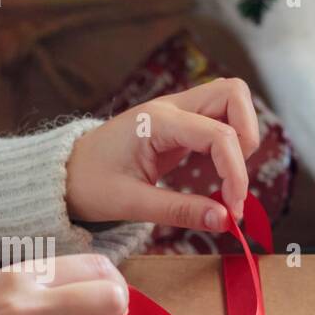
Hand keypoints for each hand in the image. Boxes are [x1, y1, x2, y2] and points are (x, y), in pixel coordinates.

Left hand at [65, 78, 260, 231]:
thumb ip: (181, 211)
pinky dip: (232, 143)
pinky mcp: (181, 124)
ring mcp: (177, 111)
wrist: (64, 172)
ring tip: (230, 177)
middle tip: (236, 180)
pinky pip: (220, 118)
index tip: (233, 211)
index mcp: (157, 122)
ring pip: (231, 100)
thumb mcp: (131, 204)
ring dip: (244, 135)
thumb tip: (225, 221)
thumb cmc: (90, 184)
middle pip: (234, 94)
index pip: (220, 135)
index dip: (236, 174)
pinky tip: (220, 175)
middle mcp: (171, 107)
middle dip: (249, 137)